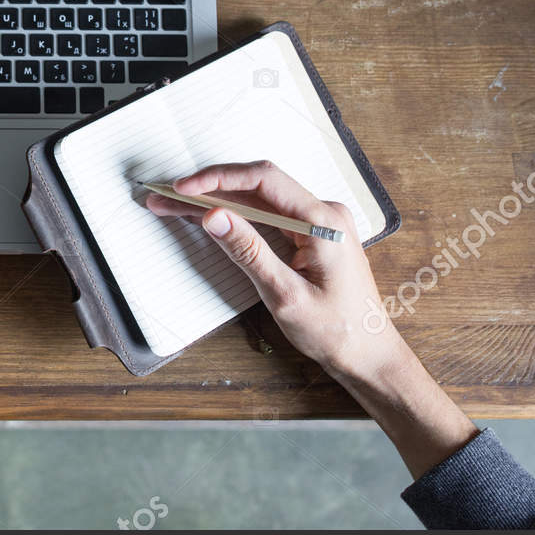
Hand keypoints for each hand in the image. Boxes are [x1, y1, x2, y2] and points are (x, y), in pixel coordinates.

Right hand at [146, 160, 394, 379]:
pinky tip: (205, 218)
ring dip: (217, 202)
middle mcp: (323, 213)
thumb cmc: (337, 332)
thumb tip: (213, 217)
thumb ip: (249, 252)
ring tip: (173, 207)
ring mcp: (317, 223)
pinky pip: (268, 216)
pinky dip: (235, 217)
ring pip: (258, 201)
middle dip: (208, 190)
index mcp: (323, 221)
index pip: (263, 179)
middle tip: (164, 199)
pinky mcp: (310, 236)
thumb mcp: (285, 296)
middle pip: (256, 187)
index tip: (182, 188)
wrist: (369, 356)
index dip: (218, 178)